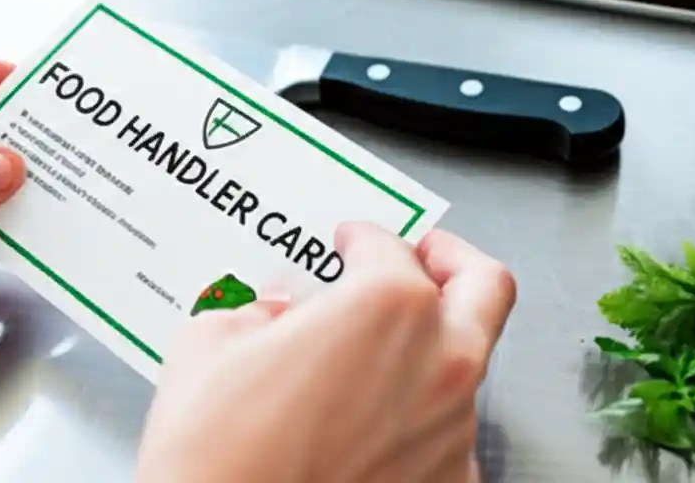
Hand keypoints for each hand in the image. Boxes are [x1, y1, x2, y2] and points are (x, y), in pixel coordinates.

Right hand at [135, 223, 516, 482]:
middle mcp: (439, 362)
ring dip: (430, 347)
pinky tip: (369, 426)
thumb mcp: (209, 344)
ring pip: (466, 365)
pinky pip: (447, 435)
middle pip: (485, 287)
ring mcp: (453, 430)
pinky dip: (417, 419)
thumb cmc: (217, 456)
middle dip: (454, 262)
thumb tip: (275, 314)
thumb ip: (257, 310)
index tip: (351, 243)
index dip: (363, 238)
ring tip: (372, 357)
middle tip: (424, 256)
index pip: (390, 249)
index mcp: (387, 306)